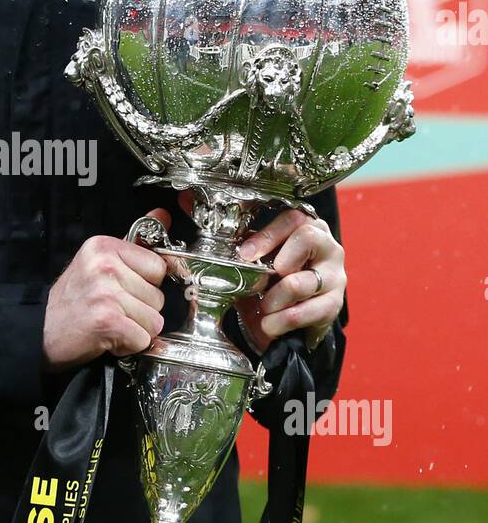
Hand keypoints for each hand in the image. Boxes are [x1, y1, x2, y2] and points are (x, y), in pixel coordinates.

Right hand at [43, 209, 169, 368]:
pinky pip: (143, 338)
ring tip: (110, 322)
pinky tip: (108, 336)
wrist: (41, 331)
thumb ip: (135, 242)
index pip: (158, 266)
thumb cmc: (72, 300)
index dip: (145, 285)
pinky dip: (128, 345)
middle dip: (141, 311)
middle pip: (158, 297)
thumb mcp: (99, 262)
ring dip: (136, 329)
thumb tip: (163, 214)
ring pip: (154, 320)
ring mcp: (106, 293)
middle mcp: (105, 266)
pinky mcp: (107, 321)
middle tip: (112, 309)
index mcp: (104, 246)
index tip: (123, 290)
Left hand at [173, 196, 344, 354]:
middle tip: (261, 282)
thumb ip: (225, 232)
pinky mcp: (334, 304)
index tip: (245, 255)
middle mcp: (327, 246)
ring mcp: (335, 275)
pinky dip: (283, 320)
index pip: (293, 219)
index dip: (267, 236)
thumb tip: (186, 198)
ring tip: (263, 307)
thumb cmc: (269, 282)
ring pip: (302, 281)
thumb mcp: (249, 257)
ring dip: (274, 299)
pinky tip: (270, 323)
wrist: (286, 321)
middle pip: (309, 238)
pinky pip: (309, 311)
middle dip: (278, 264)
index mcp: (306, 227)